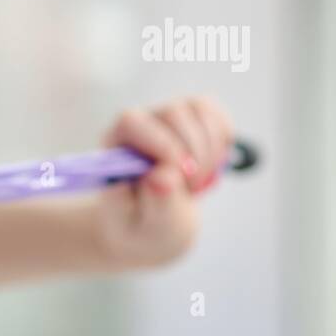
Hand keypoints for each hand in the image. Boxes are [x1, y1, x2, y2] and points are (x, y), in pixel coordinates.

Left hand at [94, 96, 234, 269]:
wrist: (156, 221)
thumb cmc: (143, 224)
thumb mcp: (148, 226)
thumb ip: (155, 203)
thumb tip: (162, 176)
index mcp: (113, 146)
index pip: (131, 123)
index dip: (162, 143)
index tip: (180, 174)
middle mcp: (138, 123)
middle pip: (172, 113)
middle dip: (193, 152)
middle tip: (191, 188)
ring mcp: (166, 116)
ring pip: (198, 109)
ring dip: (209, 151)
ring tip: (197, 182)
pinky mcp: (193, 117)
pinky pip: (215, 114)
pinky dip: (222, 141)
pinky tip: (210, 166)